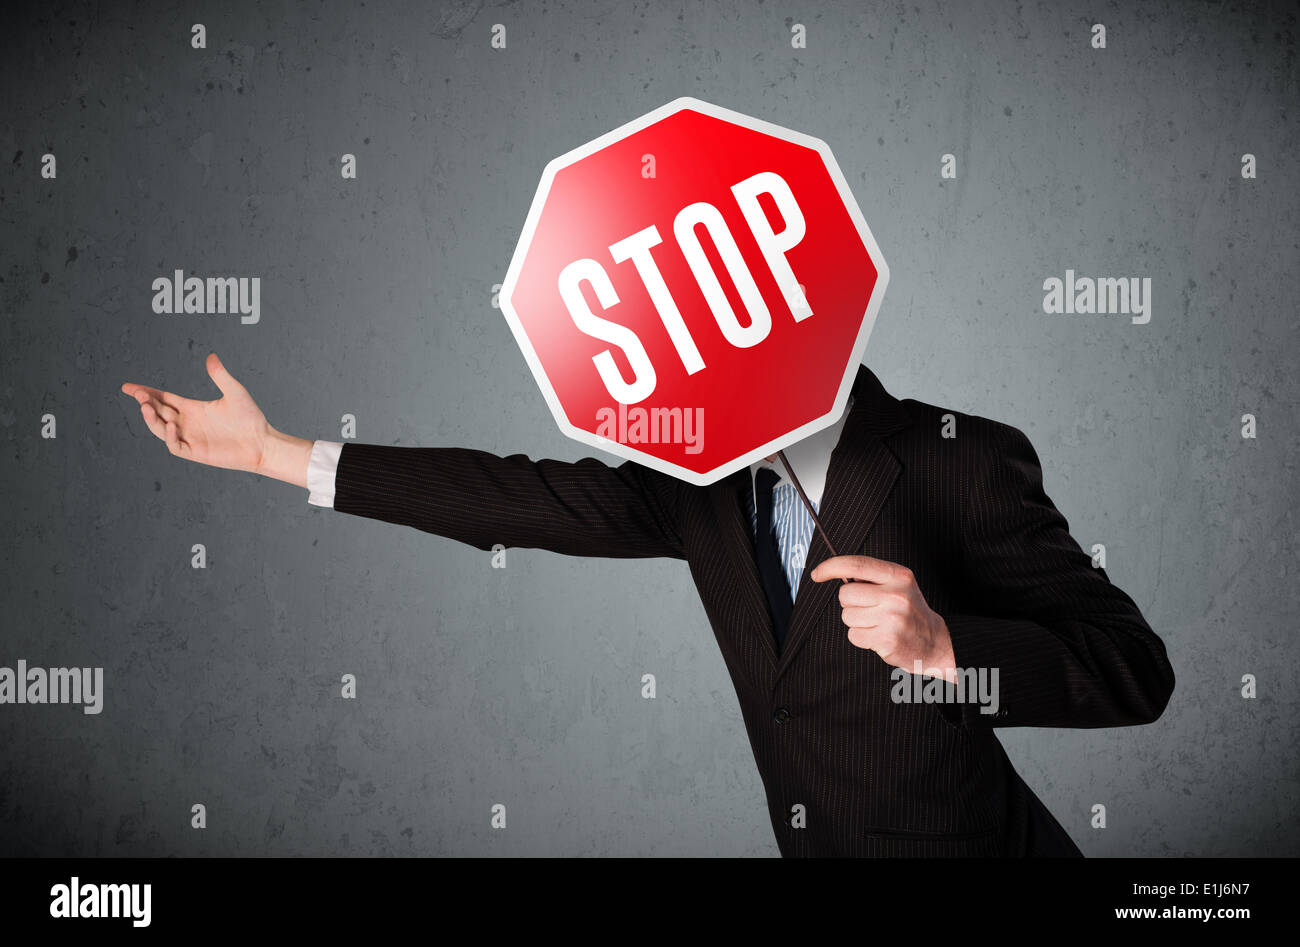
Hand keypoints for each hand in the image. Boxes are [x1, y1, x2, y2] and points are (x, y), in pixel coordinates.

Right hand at [121, 353, 312, 486]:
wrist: (262, 443)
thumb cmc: (250, 418)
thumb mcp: (234, 392)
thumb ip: (220, 375)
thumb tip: (210, 355)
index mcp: (192, 408)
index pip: (163, 399)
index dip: (145, 392)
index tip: (128, 387)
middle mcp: (187, 423)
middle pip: (158, 411)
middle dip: (145, 402)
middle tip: (138, 394)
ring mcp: (190, 438)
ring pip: (161, 429)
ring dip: (151, 419)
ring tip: (146, 406)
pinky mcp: (196, 452)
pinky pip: (176, 445)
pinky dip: (170, 437)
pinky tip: (173, 425)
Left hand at [811, 555, 956, 682]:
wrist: (934, 641)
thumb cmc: (909, 610)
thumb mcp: (899, 584)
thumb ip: (872, 577)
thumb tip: (834, 572)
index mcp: (898, 576)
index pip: (857, 564)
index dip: (831, 567)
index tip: (817, 573)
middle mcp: (895, 595)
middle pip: (845, 594)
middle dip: (850, 603)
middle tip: (870, 609)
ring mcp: (891, 618)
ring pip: (847, 616)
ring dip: (857, 622)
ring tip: (877, 623)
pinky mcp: (886, 640)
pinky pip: (853, 635)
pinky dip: (861, 638)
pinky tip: (878, 636)